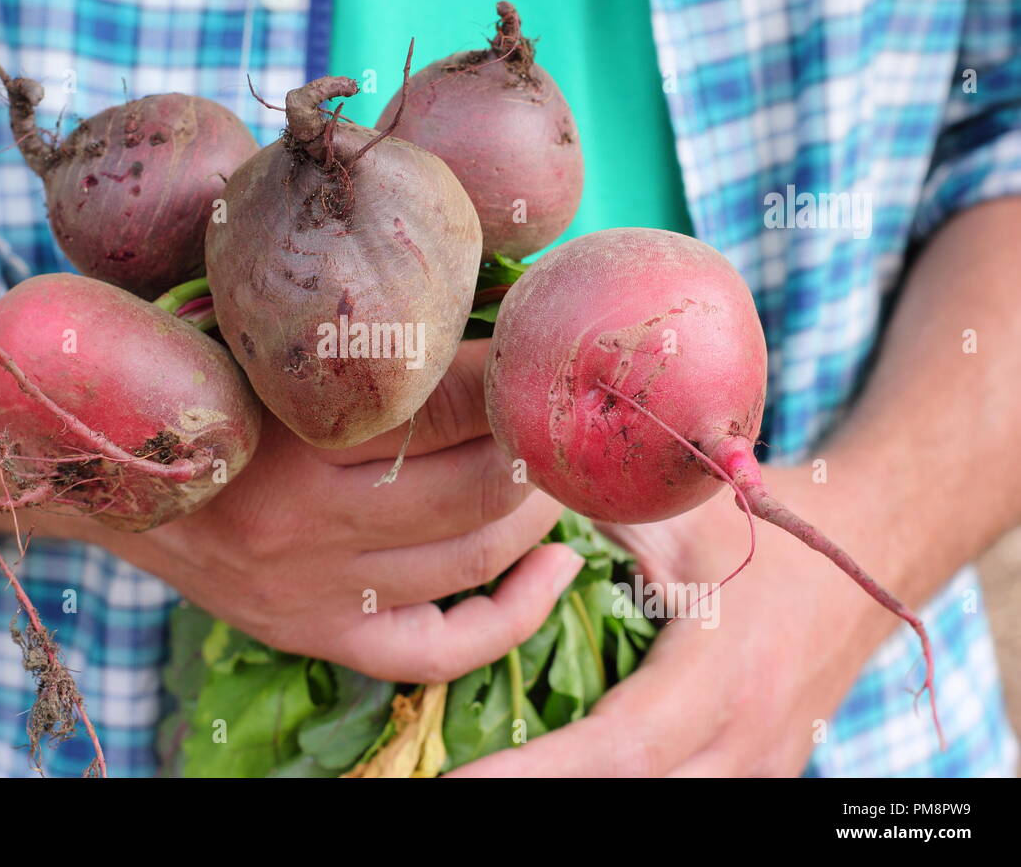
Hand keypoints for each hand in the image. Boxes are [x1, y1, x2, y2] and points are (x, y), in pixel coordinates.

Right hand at [103, 340, 581, 682]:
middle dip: (539, 446)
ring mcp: (314, 592)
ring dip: (541, 513)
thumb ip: (339, 318)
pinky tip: (558, 569)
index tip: (538, 340)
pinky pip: (441, 649)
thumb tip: (471, 276)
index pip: (441, 398)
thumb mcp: (245, 332)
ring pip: (474, 561)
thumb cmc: (189, 383)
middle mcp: (303, 524)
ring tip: (556, 470)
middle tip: (554, 411)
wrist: (102, 478)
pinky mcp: (316, 634)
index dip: (510, 368)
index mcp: (285, 434)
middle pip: (478, 489)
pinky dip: (516, 614)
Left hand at [449, 464, 907, 775]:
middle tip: (451, 784)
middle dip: (539, 797)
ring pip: (660, 807)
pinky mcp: (760, 775)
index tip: (455, 781)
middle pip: (632, 797)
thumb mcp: (679, 516)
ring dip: (578, 797)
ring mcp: (761, 768)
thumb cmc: (764, 528)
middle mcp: (747, 738)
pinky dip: (619, 791)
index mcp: (723, 673)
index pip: (618, 749)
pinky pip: (682, 798)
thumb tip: (498, 522)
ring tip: (493, 779)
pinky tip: (560, 772)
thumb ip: (594, 524)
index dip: (533, 774)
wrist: (871, 550)